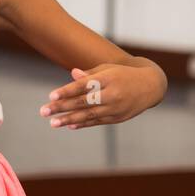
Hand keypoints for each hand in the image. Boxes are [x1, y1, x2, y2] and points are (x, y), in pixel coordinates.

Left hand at [40, 64, 164, 128]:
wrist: (151, 86)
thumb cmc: (122, 74)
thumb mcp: (107, 69)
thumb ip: (89, 75)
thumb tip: (72, 74)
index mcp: (108, 78)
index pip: (84, 86)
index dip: (67, 91)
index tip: (51, 95)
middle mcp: (112, 94)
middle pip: (83, 102)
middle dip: (62, 107)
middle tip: (44, 111)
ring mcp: (116, 108)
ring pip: (89, 115)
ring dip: (69, 119)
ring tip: (53, 123)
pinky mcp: (118, 118)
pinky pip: (97, 121)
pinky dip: (83, 124)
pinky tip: (69, 126)